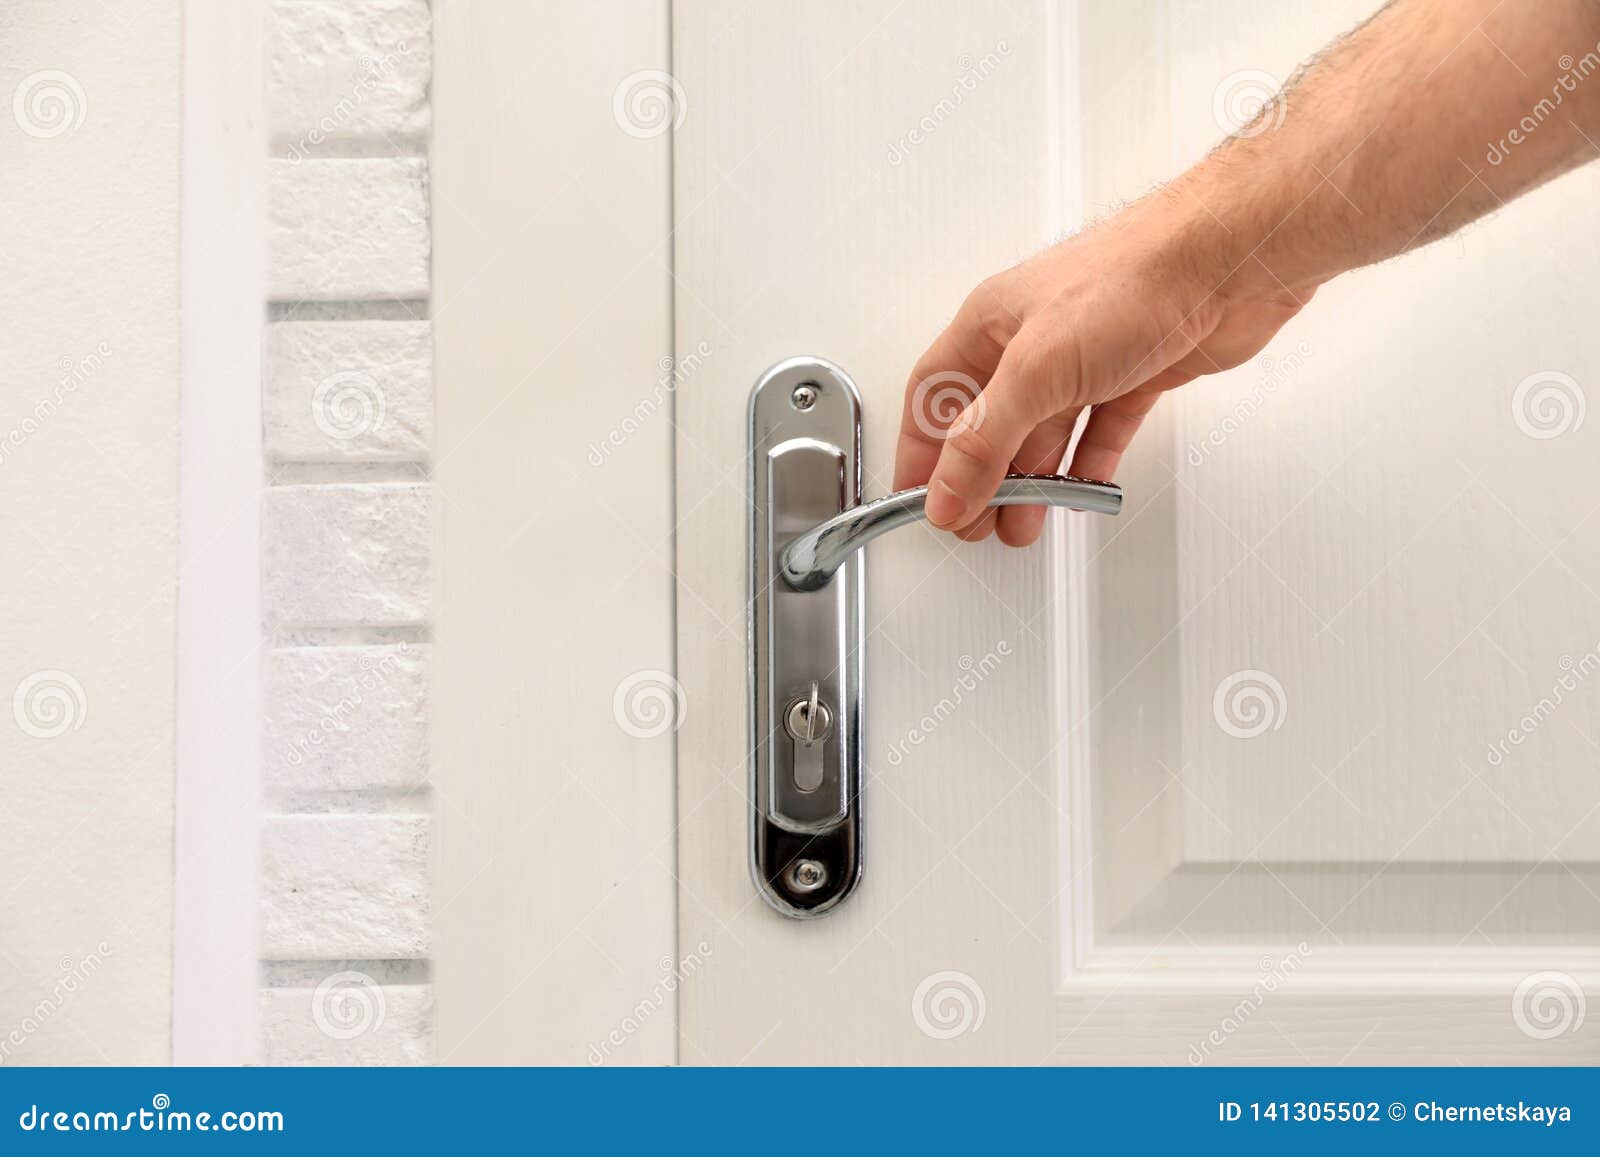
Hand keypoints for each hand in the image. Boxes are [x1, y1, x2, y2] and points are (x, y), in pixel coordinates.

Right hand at [893, 196, 1310, 547]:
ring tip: (1022, 523)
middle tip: (976, 524)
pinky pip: (1099, 432)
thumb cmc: (1135, 277)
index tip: (923, 501)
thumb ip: (983, 441)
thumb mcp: (1034, 370)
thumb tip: (946, 492)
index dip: (921, 452)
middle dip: (978, 479)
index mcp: (990, 324)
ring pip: (1042, 433)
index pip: (933, 396)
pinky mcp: (1134, 373)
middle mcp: (1032, 340)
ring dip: (1030, 483)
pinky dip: (1087, 466)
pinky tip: (1083, 490)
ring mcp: (1084, 358)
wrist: (1230, 261)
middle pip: (986, 422)